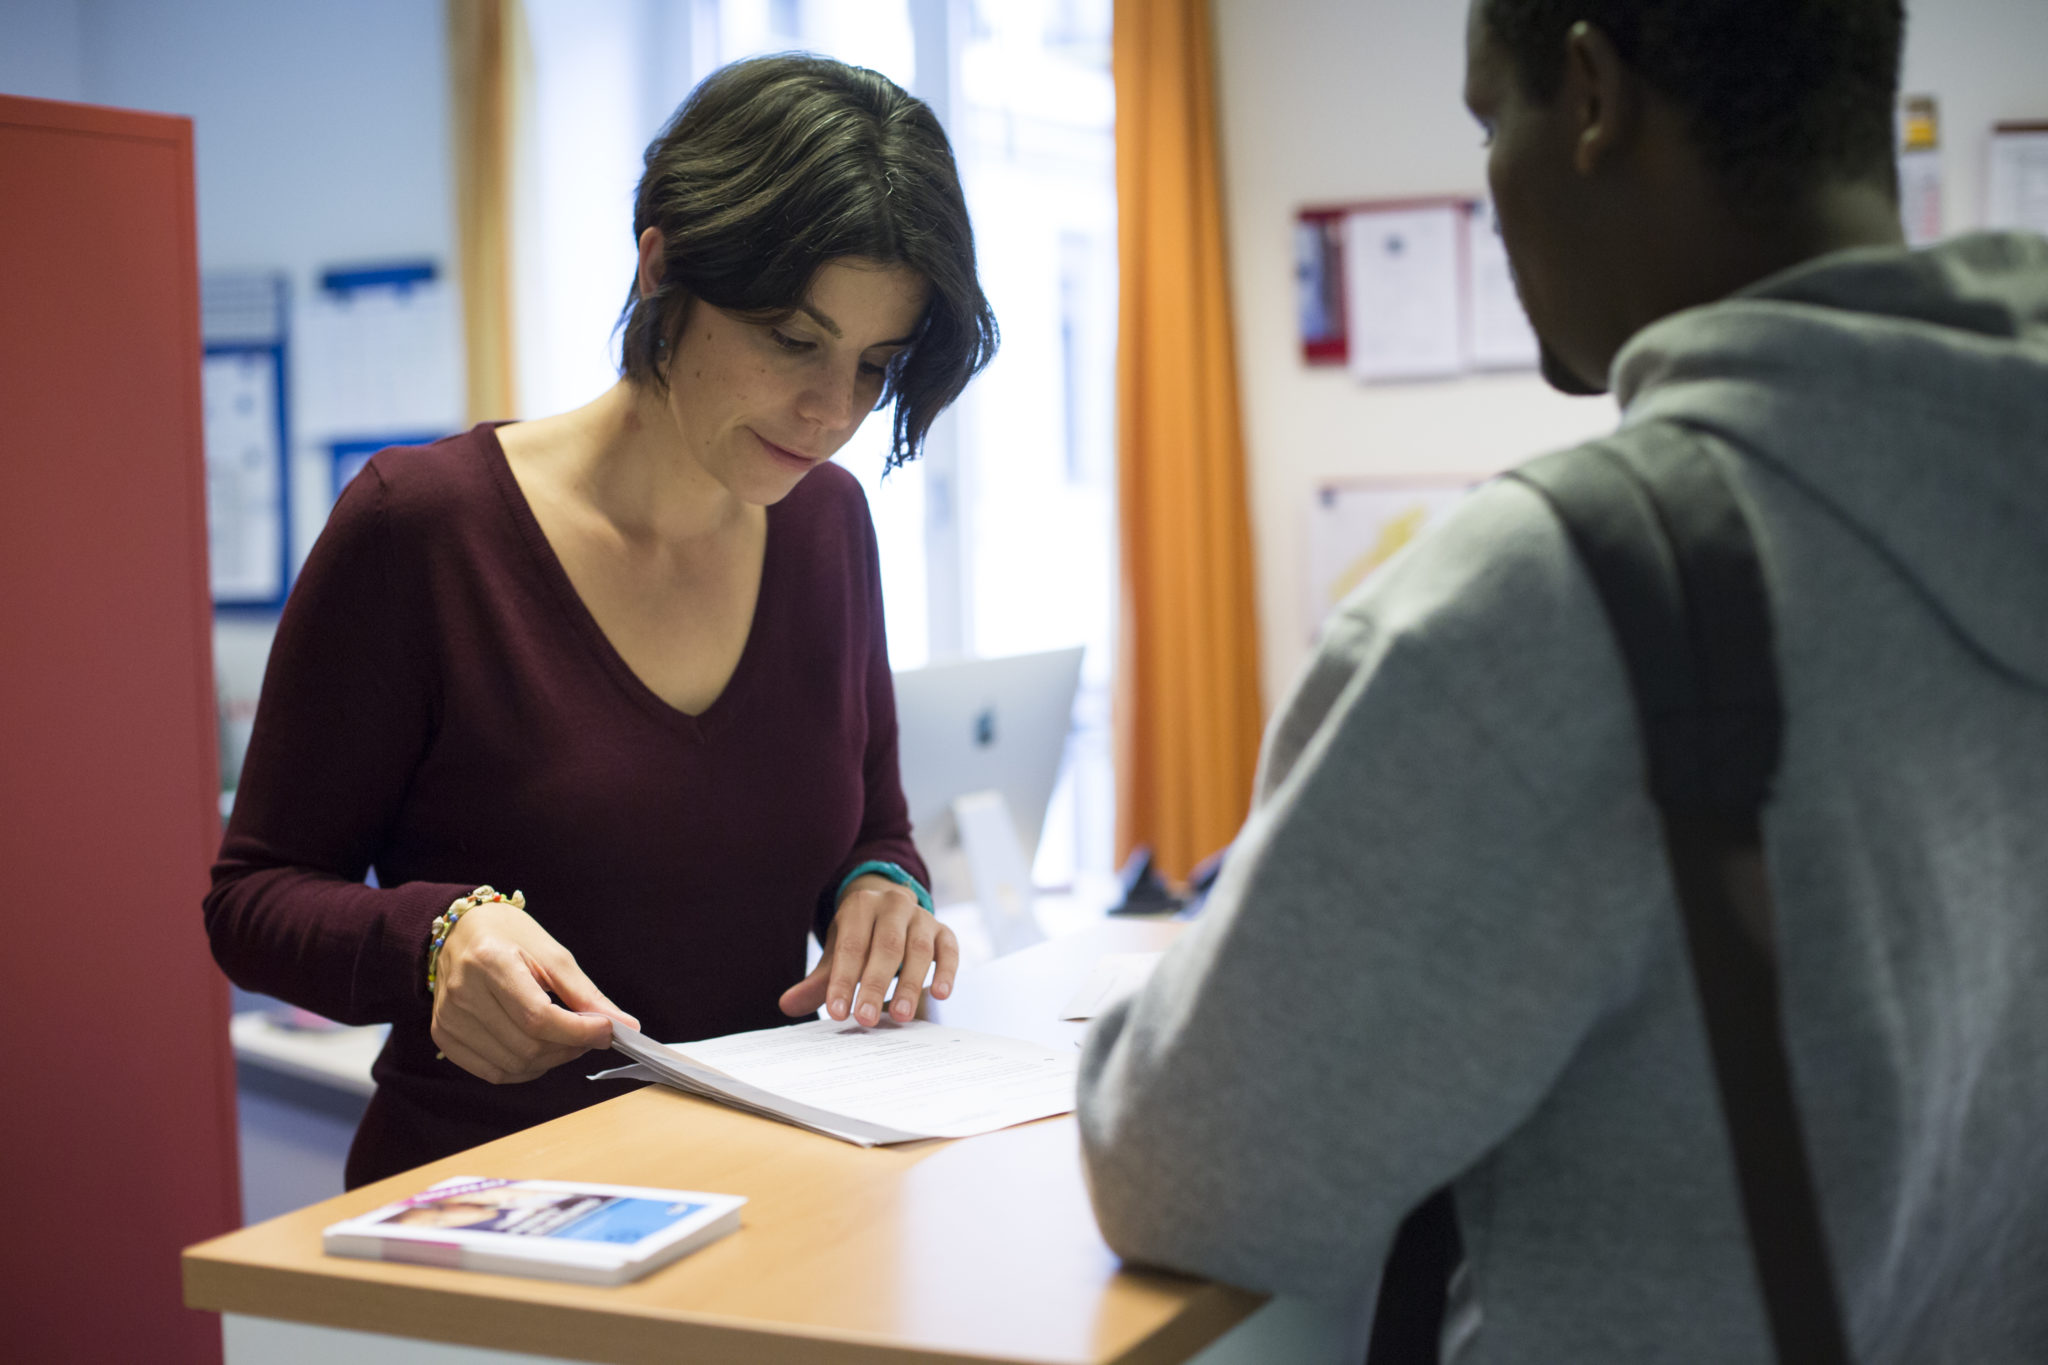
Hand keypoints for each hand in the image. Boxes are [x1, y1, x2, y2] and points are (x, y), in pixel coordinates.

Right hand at [430, 897, 639, 1083]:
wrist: (460, 933)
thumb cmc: (510, 937)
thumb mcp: (552, 954)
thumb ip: (587, 994)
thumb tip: (627, 1026)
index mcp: (490, 962)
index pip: (539, 1018)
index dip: (579, 1032)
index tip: (608, 1030)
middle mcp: (463, 993)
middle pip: (527, 1046)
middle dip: (570, 1047)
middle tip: (590, 1034)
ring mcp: (448, 1019)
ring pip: (513, 1065)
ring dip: (551, 1061)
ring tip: (566, 1040)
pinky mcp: (443, 1036)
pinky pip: (493, 1072)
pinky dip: (524, 1069)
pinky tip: (538, 1049)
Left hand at [779, 875, 958, 1025]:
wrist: (890, 909)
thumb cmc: (861, 938)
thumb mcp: (838, 952)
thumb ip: (818, 981)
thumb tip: (787, 1005)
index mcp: (861, 906)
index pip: (851, 946)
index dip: (844, 980)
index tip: (838, 1012)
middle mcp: (893, 905)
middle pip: (886, 946)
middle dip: (875, 985)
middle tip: (866, 1019)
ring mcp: (922, 916)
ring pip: (918, 949)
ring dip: (911, 984)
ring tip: (901, 1016)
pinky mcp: (943, 930)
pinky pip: (949, 949)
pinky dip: (947, 971)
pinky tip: (941, 994)